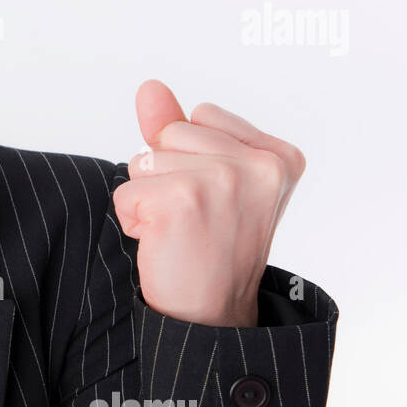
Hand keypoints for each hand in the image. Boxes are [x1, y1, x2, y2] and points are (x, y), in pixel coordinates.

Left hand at [114, 80, 304, 326]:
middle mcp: (261, 166)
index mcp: (279, 156)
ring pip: (143, 161)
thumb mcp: (207, 179)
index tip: (215, 204)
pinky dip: (133, 221)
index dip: (190, 159)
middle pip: (169, 133)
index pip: (199, 115)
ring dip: (148, 200)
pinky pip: (126, 192)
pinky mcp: (183, 201)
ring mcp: (224, 181)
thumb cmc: (209, 249)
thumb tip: (149, 87)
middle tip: (195, 223)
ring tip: (181, 234)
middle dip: (165, 176)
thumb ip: (179, 128)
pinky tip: (164, 245)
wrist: (211, 318)